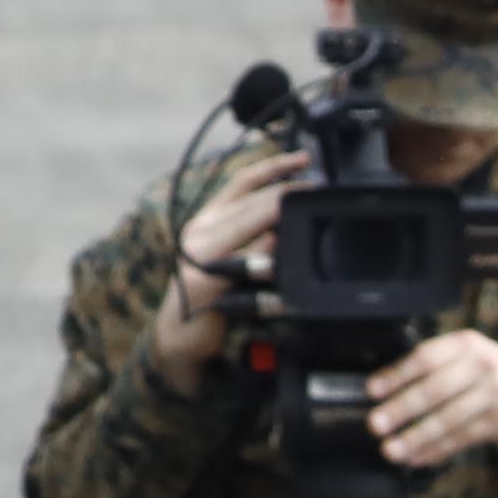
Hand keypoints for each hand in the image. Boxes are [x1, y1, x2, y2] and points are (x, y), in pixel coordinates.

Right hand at [144, 144, 309, 390]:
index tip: (304, 159)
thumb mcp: (230, 256)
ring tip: (303, 205)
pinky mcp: (206, 280)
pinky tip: (280, 241)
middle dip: (285, 190)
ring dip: (276, 211)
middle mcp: (202, 230)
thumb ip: (252, 234)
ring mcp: (201, 254)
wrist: (181, 338)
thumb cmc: (213, 296)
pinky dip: (262, 248)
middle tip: (316, 186)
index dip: (274, 166)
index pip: (242, 182)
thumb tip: (291, 215)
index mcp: (209, 219)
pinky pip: (240, 258)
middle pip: (249, 199)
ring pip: (245, 221)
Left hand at [367, 326, 497, 468]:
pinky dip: (437, 451)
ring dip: (415, 438)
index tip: (372, 391)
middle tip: (376, 424)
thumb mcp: (472, 356)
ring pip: (446, 420)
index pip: (425, 358)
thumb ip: (438, 366)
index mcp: (468, 344)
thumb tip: (388, 390)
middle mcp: (483, 366)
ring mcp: (495, 395)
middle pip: (434, 390)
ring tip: (391, 450)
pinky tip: (418, 458)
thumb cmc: (497, 375)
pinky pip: (461, 439)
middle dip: (401, 410)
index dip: (396, 375)